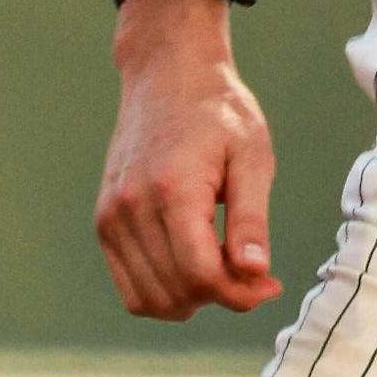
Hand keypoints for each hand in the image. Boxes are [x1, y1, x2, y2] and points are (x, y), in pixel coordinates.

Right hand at [94, 0, 278, 320]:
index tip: (271, 284)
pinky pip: (131, 287)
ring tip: (223, 269)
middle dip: (222, 296)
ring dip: (193, 301)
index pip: (201, 274)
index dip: (240, 294)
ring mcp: (111, 217)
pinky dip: (165, 294)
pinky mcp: (105, 222)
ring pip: (150, 300)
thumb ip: (251, 218)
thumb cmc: (219, 112)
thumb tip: (255, 273)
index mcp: (172, 189)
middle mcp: (131, 207)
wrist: (167, 76)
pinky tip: (195, 270)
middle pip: (177, 292)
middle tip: (254, 274)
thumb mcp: (252, 157)